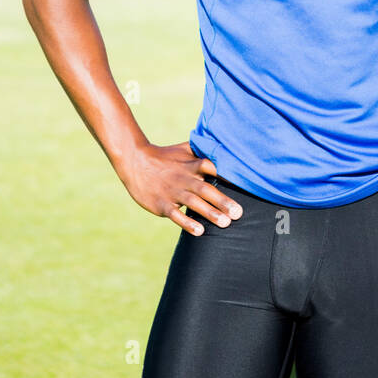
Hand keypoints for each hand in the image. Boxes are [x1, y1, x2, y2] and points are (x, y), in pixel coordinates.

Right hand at [118, 141, 242, 235]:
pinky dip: (187, 223)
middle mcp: (184, 178)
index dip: (226, 175)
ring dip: (210, 213)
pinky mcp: (162, 204)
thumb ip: (203, 149)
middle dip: (223, 201)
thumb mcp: (184, 149)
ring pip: (193, 203)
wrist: (135, 162)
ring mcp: (173, 192)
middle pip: (206, 189)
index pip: (212, 168)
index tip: (242, 184)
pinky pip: (176, 215)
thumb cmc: (164, 156)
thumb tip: (223, 146)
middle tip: (238, 213)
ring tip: (225, 223)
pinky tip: (200, 231)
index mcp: (192, 165)